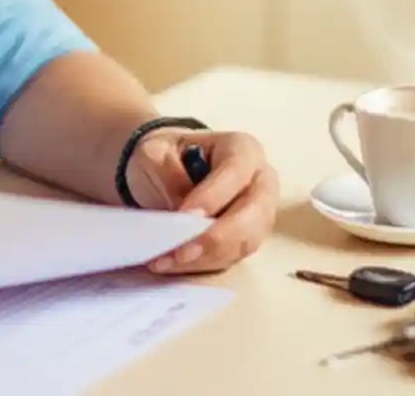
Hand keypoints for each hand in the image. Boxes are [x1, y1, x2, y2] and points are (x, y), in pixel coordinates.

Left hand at [126, 129, 279, 274]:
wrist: (166, 172)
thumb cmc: (165, 157)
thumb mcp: (154, 153)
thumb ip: (168, 175)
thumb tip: (182, 212)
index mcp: (242, 149)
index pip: (236, 172)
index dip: (213, 196)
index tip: (184, 215)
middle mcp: (260, 182)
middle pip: (253, 215)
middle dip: (216, 238)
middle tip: (181, 252)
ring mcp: (258, 215)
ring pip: (244, 243)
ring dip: (206, 258)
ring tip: (167, 261)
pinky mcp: (246, 240)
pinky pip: (232, 258)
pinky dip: (202, 265)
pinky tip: (173, 265)